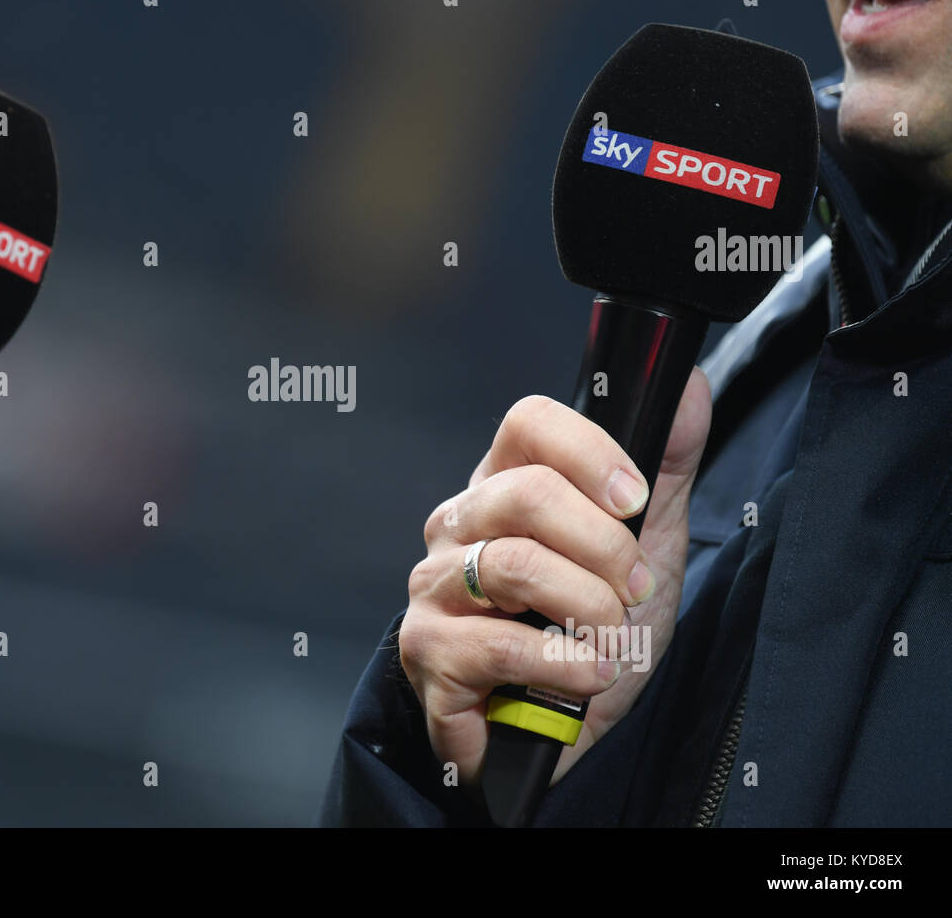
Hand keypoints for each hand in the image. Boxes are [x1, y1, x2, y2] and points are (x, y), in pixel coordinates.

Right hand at [399, 368, 711, 784]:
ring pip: (516, 566)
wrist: (557, 728)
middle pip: (527, 492)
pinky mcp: (427, 649)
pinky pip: (501, 643)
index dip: (590, 452)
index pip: (529, 424)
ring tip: (612, 639)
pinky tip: (586, 676)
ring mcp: (434, 586)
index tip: (634, 500)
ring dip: (589, 609)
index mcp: (503, 485)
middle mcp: (458, 525)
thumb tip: (689, 389)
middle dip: (604, 547)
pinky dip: (566, 664)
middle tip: (633, 587)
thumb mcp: (644, 545)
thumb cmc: (587, 629)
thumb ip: (665, 467)